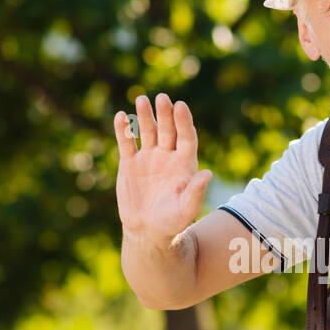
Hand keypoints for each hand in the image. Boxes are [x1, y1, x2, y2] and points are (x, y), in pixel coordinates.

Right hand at [113, 92, 212, 241]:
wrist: (147, 230)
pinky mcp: (130, 162)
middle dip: (165, 114)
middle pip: (167, 129)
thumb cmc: (172, 222)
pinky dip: (123, 130)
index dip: (184, 122)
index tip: (181, 106)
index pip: (186, 137)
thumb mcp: (186, 210)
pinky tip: (121, 116)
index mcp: (184, 164)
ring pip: (147, 131)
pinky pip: (127, 142)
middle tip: (162, 98)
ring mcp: (148, 157)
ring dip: (145, 115)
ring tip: (142, 100)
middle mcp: (167, 156)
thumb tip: (208, 174)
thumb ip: (196, 192)